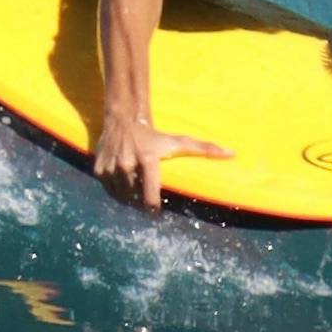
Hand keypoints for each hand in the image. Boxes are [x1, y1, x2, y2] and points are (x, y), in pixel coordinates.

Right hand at [94, 107, 227, 208]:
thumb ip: (206, 149)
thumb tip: (233, 154)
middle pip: (136, 200)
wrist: (123, 120)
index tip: (156, 211)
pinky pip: (109, 192)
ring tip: (136, 189)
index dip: (153, 209)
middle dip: (142, 203)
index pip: (150, 197)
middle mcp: (127, 164)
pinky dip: (117, 193)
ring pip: (122, 198)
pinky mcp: (99, 170)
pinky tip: (124, 183)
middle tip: (147, 197)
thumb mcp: (179, 142)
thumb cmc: (155, 135)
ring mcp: (111, 168)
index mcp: (148, 159)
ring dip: (130, 199)